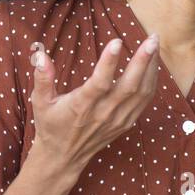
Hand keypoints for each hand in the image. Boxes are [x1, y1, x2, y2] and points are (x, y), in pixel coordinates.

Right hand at [27, 34, 160, 175]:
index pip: (99, 83)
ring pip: (142, 92)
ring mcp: (118, 119)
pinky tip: (153, 63)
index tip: (117, 42)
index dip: (109, 63)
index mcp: (81, 106)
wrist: (64, 156)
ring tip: (154, 43)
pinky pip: (145, 100)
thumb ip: (42, 78)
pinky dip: (152, 81)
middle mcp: (103, 113)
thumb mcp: (40, 102)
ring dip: (151, 67)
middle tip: (152, 38)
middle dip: (143, 61)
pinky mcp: (127, 122)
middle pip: (129, 86)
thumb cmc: (52, 125)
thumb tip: (40, 54)